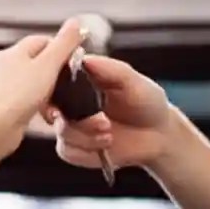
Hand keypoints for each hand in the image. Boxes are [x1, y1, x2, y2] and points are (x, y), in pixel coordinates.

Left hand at [0, 19, 84, 156]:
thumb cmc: (15, 98)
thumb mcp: (47, 66)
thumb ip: (64, 44)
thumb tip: (76, 23)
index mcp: (12, 52)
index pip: (42, 40)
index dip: (61, 49)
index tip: (74, 61)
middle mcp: (3, 66)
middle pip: (37, 62)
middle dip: (54, 75)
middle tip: (66, 87)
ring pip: (31, 84)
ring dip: (46, 94)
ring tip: (54, 105)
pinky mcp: (0, 107)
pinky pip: (24, 101)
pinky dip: (36, 107)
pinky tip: (43, 116)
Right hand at [48, 55, 172, 170]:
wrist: (159, 135)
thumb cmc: (147, 101)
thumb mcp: (134, 81)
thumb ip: (110, 69)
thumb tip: (85, 58)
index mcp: (80, 79)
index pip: (54, 76)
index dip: (53, 84)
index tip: (67, 93)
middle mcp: (70, 101)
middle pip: (51, 105)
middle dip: (74, 116)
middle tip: (102, 122)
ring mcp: (70, 124)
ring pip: (61, 131)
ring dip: (86, 135)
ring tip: (109, 134)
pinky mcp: (74, 147)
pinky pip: (67, 150)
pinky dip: (87, 149)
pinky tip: (106, 145)